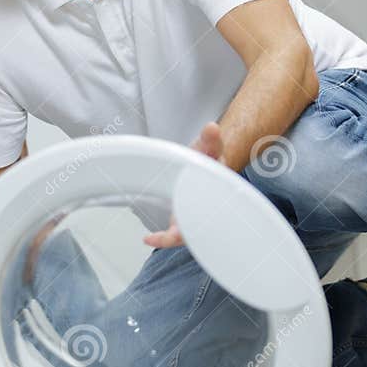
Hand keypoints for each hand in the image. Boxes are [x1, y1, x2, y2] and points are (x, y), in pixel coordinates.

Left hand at [143, 122, 226, 247]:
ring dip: (172, 237)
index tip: (193, 222)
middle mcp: (208, 209)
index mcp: (218, 194)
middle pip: (200, 228)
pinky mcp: (183, 218)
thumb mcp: (209, 148)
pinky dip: (163, 237)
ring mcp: (195, 215)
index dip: (208, 216)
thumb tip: (212, 128)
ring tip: (153, 238)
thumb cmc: (210, 159)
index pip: (215, 210)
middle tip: (170, 235)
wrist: (205, 163)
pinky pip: (174, 234)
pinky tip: (147, 237)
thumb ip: (210, 139)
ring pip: (187, 234)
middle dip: (187, 233)